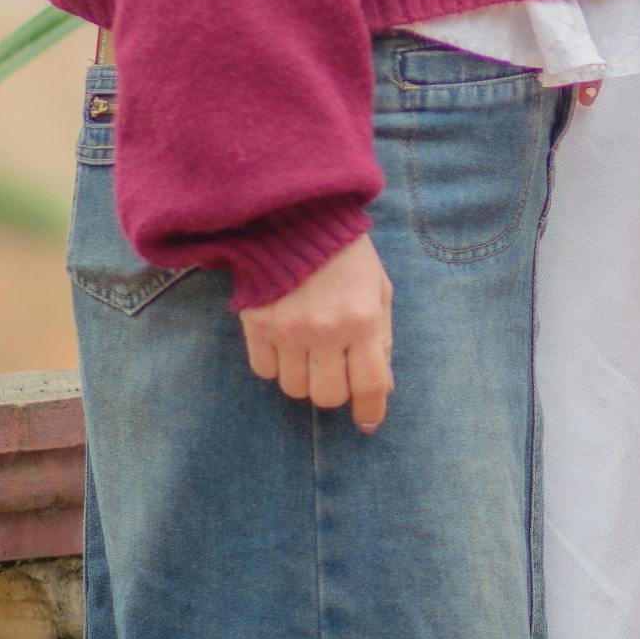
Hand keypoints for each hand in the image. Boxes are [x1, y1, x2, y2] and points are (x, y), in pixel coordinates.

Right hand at [240, 233, 393, 431]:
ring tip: (308, 352)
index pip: (370, 385)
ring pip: (294, 388)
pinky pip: (265, 371)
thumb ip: (382, 341)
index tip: (368, 421)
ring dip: (304, 379)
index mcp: (363, 320)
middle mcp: (326, 330)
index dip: (371, 410)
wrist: (296, 217)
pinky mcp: (257, 323)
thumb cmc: (347, 256)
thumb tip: (382, 388)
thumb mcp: (379, 292)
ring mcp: (288, 329)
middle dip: (335, 391)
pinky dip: (276, 366)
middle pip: (328, 396)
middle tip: (334, 371)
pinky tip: (284, 343)